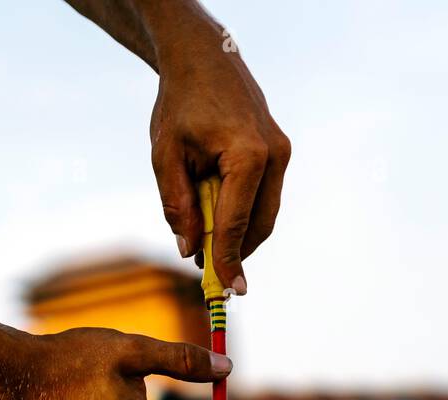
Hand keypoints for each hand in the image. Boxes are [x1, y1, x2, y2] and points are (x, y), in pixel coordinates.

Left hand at [149, 25, 289, 294]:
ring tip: (206, 245)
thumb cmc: (180, 104)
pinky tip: (216, 217)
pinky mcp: (279, 152)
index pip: (236, 222)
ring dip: (239, 235)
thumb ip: (178, 206)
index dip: (227, 261)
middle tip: (211, 279)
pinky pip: (263, 197)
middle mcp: (274, 155)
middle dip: (236, 254)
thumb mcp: (166, 157)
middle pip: (259, 225)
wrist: (203, 59)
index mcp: (247, 155)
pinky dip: (243, 214)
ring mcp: (281, 153)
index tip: (225, 292)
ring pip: (265, 214)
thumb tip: (189, 250)